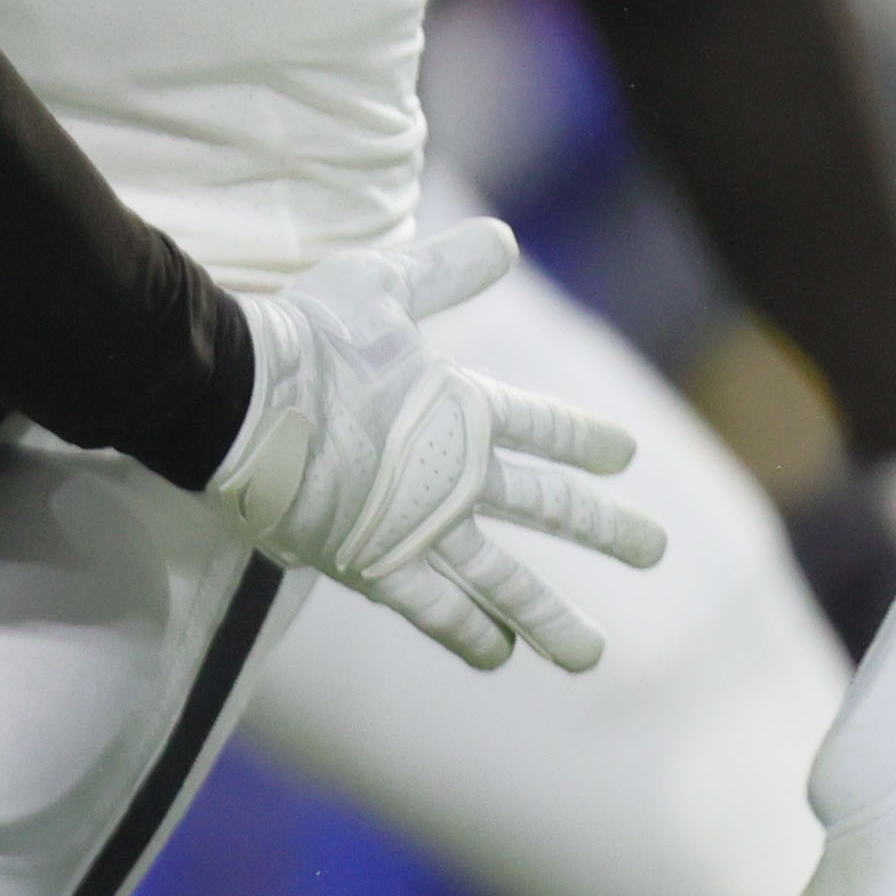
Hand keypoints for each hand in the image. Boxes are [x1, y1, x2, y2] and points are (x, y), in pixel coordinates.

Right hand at [219, 222, 666, 672]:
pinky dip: (470, 637)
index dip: (586, 440)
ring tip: (589, 654)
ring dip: (552, 619)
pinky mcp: (378, 566)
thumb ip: (445, 270)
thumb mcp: (381, 284)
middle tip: (652, 548)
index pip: (544, 426)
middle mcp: (459, 474)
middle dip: (606, 530)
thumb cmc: (306, 334)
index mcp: (464, 406)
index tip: (623, 455)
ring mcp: (423, 528)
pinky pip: (438, 613)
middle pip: (551, 508)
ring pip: (506, 583)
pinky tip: (496, 656)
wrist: (242, 398)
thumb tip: (505, 238)